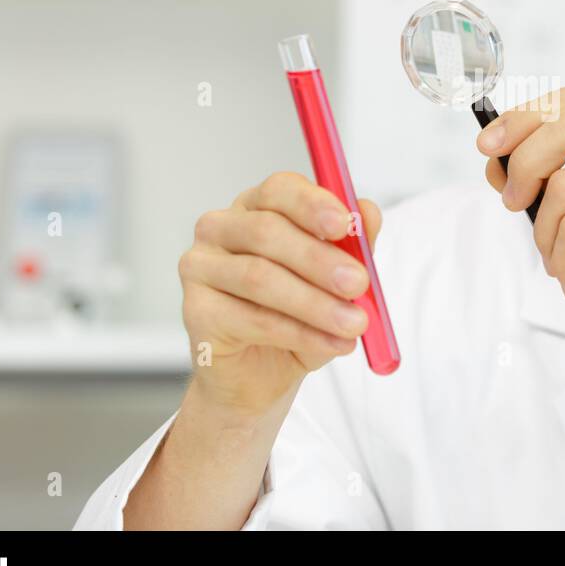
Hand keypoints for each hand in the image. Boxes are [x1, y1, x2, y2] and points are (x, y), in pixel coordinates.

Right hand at [177, 172, 378, 420]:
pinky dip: (300, 333)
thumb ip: (353, 245)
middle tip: (359, 283)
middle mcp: (221, 228)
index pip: (280, 190)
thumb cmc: (297, 316)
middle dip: (319, 259)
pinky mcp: (196, 311)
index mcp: (257, 207)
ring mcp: (200, 267)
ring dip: (315, 303)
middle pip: (267, 231)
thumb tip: (368, 213)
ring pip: (259, 277)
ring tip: (355, 323)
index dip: (312, 204)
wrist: (261, 376)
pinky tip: (331, 343)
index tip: (346, 225)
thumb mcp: (336, 280)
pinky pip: (252, 319)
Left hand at [478, 87, 564, 342]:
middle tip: (512, 204)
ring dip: (544, 234)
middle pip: (559, 125)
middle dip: (520, 165)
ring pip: (561, 188)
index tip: (488, 146)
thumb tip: (493, 160)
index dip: (520, 118)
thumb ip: (549, 181)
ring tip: (558, 262)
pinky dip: (562, 261)